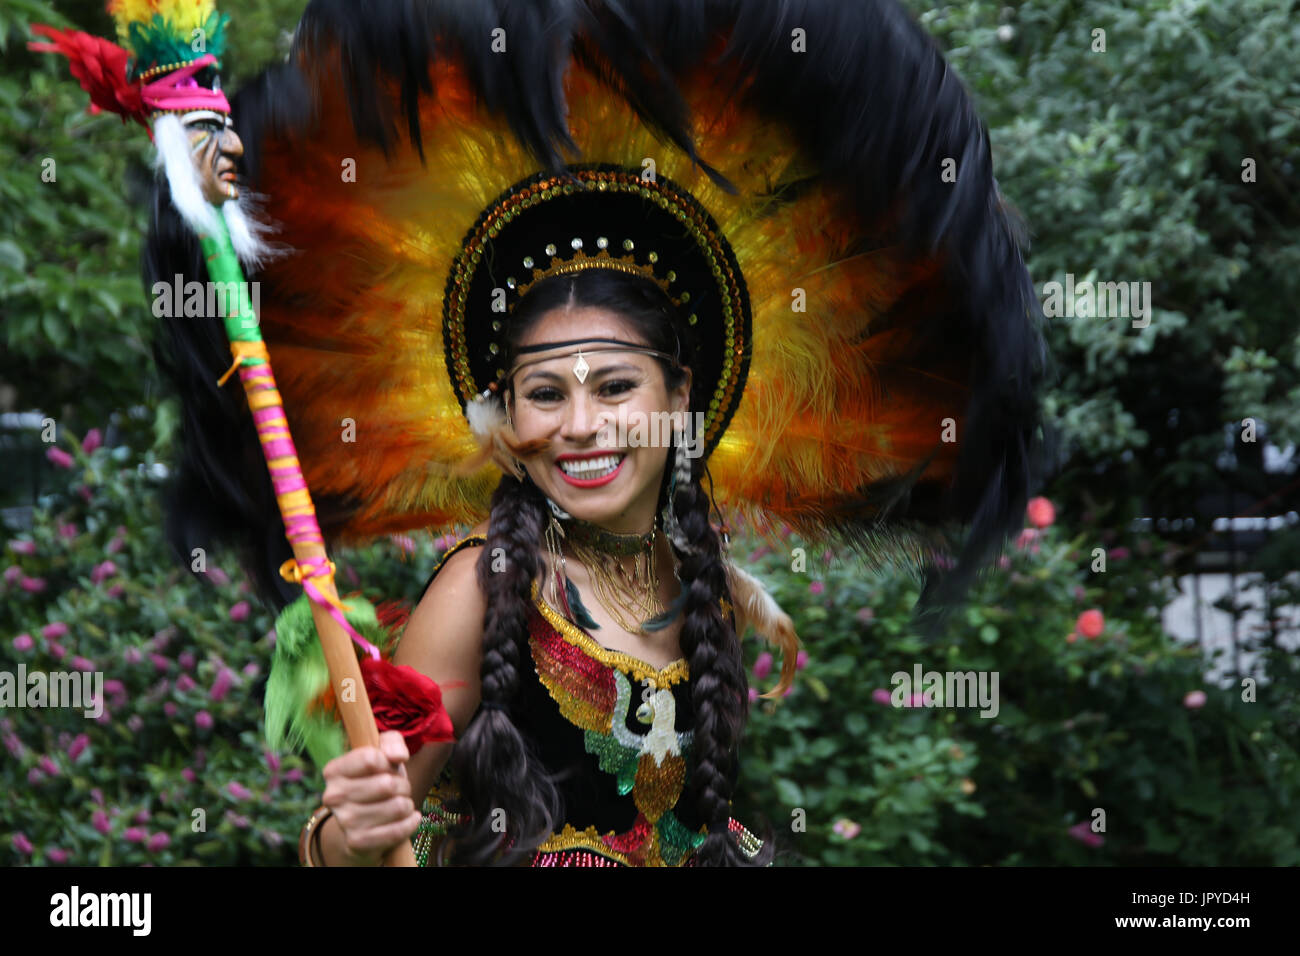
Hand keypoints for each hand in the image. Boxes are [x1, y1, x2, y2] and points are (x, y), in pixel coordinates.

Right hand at [321, 730, 422, 865]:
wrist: (365, 823)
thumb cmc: (377, 780)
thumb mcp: (383, 753)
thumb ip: (391, 742)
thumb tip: (397, 756)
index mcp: (334, 770)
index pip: (371, 758)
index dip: (389, 762)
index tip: (389, 767)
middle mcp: (333, 796)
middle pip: (387, 784)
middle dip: (403, 785)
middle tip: (398, 790)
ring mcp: (344, 821)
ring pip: (397, 807)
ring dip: (407, 805)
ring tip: (399, 804)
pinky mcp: (357, 842)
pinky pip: (397, 830)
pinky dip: (410, 823)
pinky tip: (408, 819)